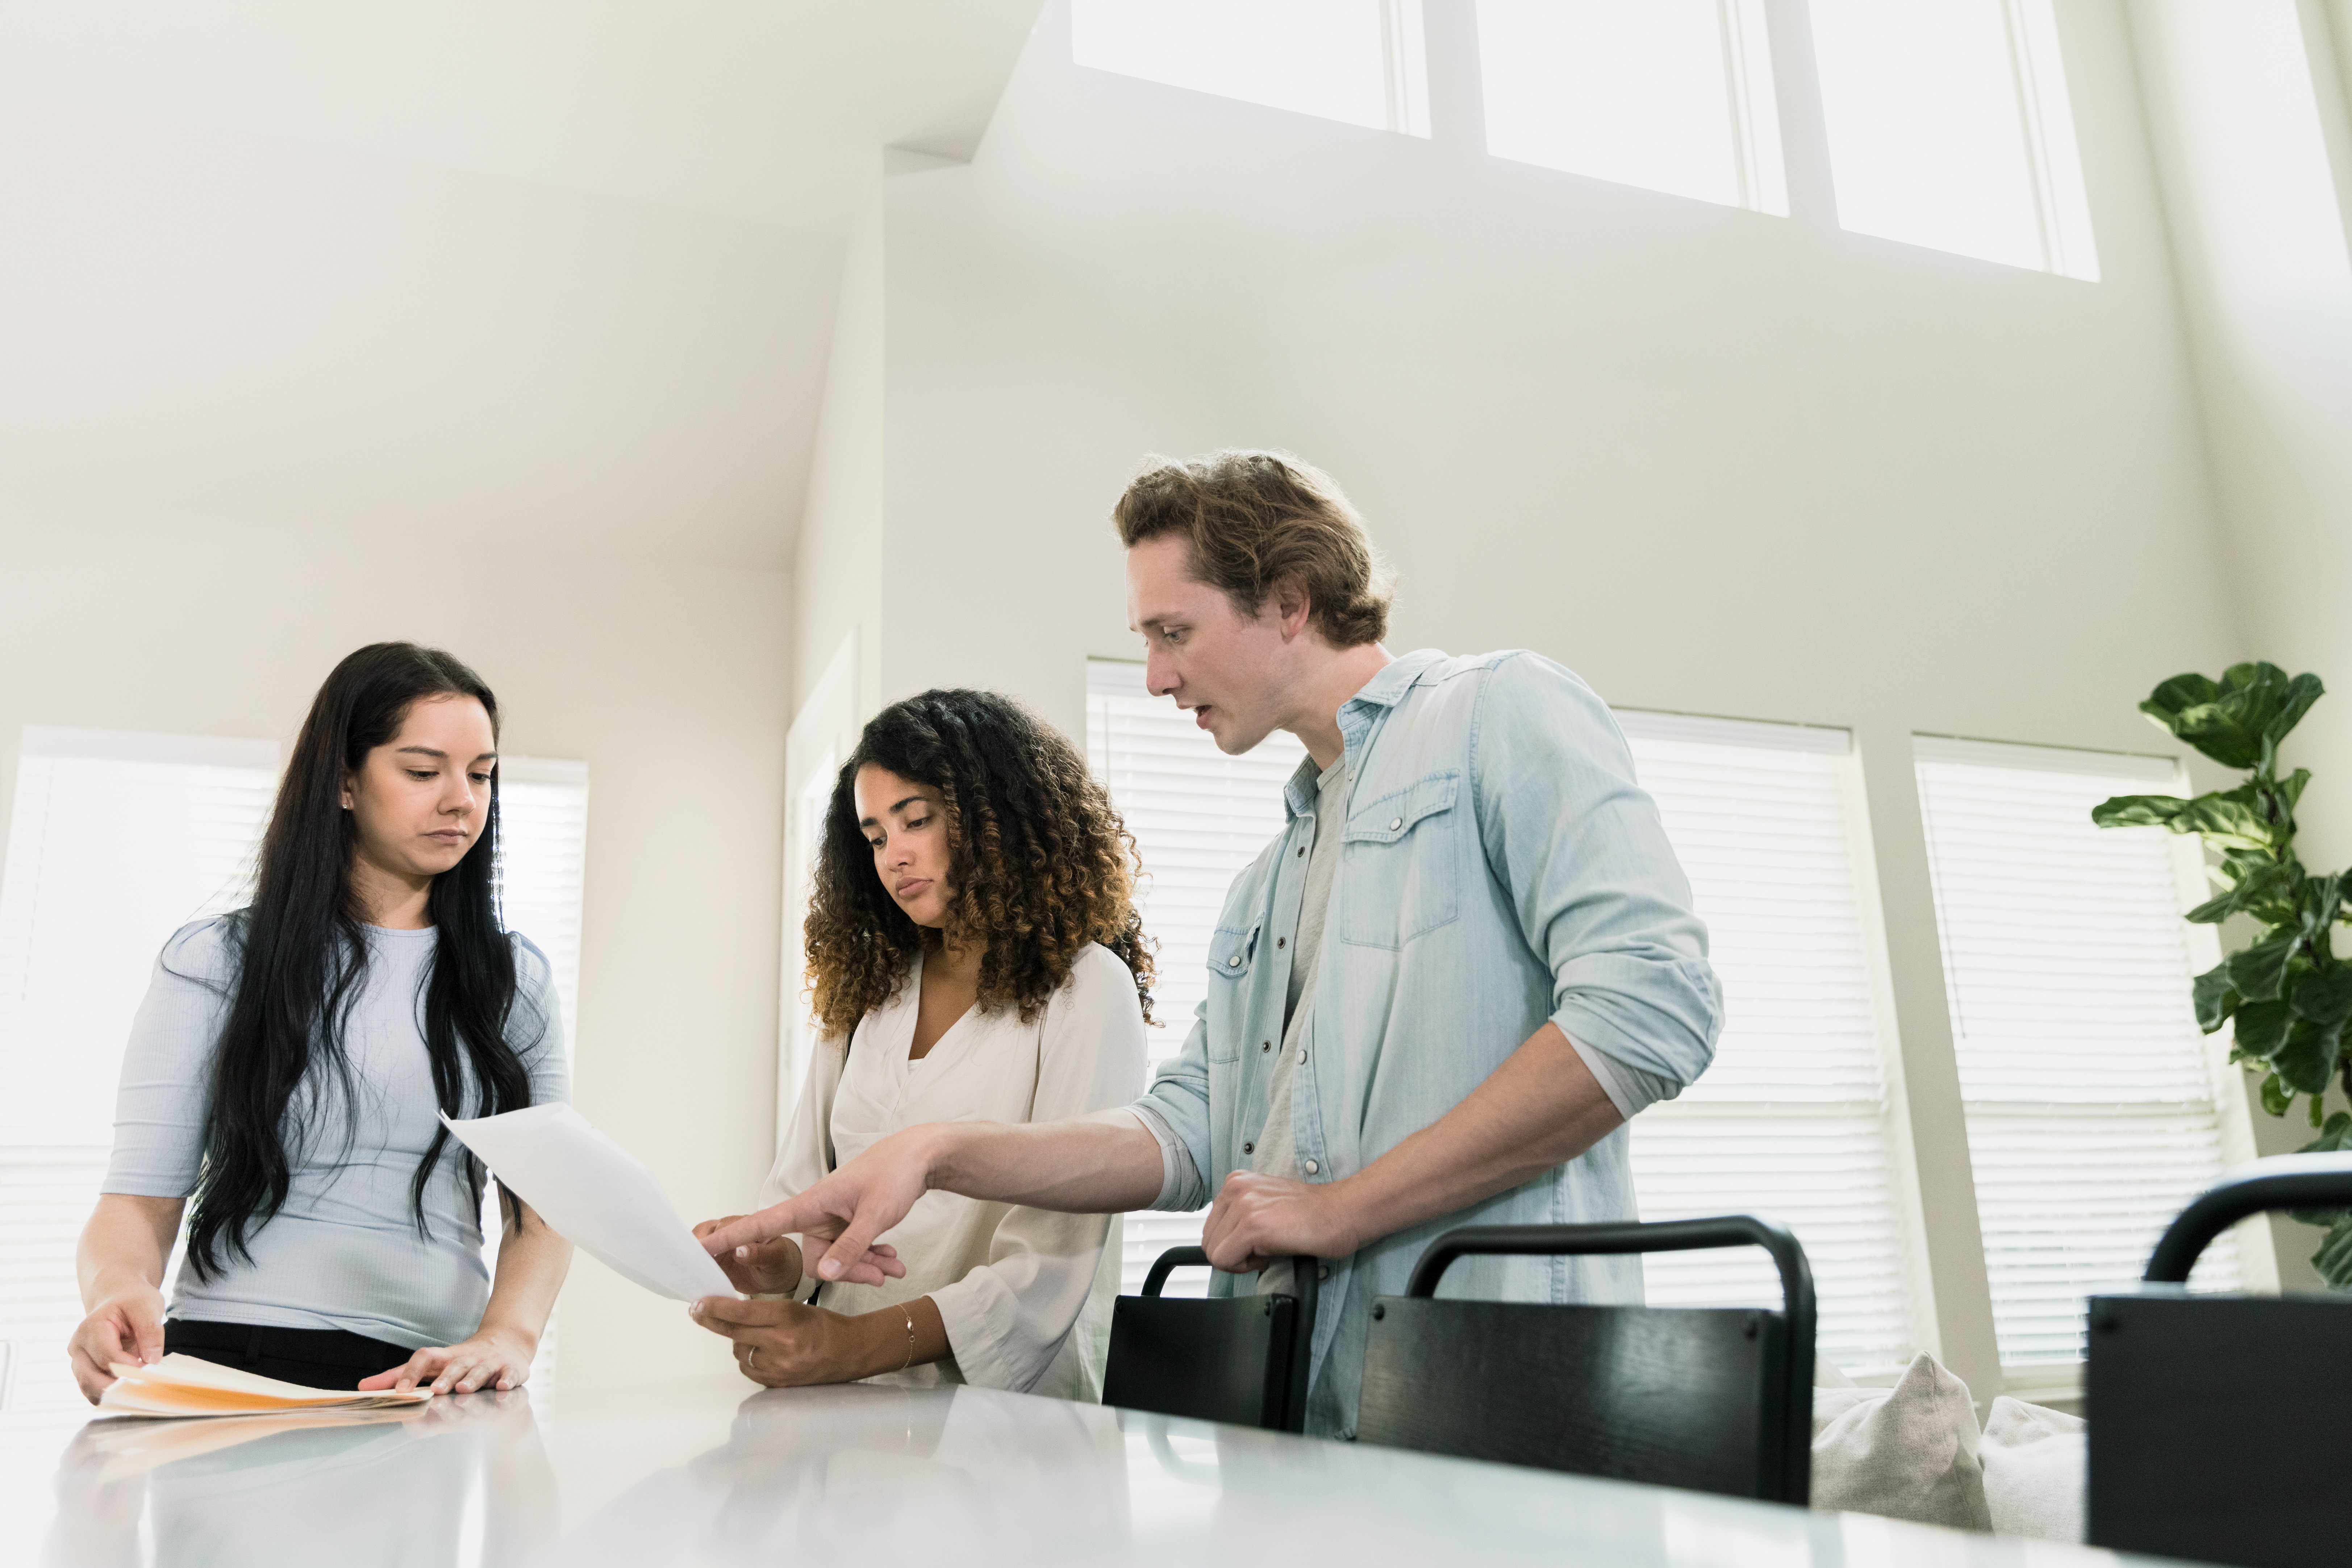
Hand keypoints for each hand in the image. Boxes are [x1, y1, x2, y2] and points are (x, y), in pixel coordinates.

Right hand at [67, 1283, 166, 1402]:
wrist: (119, 1300)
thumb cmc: (133, 1302)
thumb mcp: (147, 1306)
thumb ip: (150, 1330)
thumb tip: (152, 1360)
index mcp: (91, 1328)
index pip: (108, 1357)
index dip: (130, 1367)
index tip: (150, 1370)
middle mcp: (78, 1346)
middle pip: (92, 1377)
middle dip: (120, 1385)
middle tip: (145, 1387)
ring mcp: (79, 1360)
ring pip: (89, 1388)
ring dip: (113, 1395)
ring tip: (138, 1394)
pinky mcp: (85, 1371)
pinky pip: (92, 1391)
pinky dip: (108, 1397)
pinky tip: (128, 1397)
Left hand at [358, 1325, 538, 1394]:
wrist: (505, 1343)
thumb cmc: (461, 1361)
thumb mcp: (432, 1366)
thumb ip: (399, 1377)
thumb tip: (362, 1387)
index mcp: (445, 1358)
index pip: (425, 1358)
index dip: (411, 1373)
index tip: (399, 1391)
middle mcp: (466, 1358)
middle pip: (454, 1364)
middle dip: (446, 1377)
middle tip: (436, 1391)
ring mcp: (489, 1363)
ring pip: (480, 1369)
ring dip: (472, 1379)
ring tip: (464, 1389)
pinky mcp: (510, 1368)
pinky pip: (509, 1373)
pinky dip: (506, 1379)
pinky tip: (501, 1387)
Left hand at [689, 1296, 862, 1386]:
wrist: (848, 1352)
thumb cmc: (823, 1326)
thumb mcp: (795, 1308)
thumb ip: (763, 1312)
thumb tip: (729, 1312)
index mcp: (787, 1317)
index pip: (740, 1313)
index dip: (715, 1308)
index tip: (697, 1303)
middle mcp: (781, 1343)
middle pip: (734, 1333)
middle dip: (712, 1321)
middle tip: (697, 1312)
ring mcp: (779, 1366)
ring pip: (739, 1352)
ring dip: (738, 1342)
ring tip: (754, 1336)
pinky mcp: (778, 1383)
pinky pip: (749, 1369)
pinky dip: (749, 1359)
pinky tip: (761, 1352)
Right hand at [699, 1128, 935, 1285]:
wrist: (918, 1156)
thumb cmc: (894, 1173)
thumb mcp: (876, 1214)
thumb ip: (852, 1247)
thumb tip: (826, 1275)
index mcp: (812, 1203)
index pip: (763, 1224)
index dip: (731, 1237)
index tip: (699, 1250)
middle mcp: (817, 1213)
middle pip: (817, 1257)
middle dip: (850, 1271)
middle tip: (882, 1275)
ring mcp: (833, 1219)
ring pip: (839, 1258)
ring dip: (867, 1265)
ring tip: (895, 1267)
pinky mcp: (848, 1222)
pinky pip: (852, 1249)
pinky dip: (873, 1256)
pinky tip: (894, 1259)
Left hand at [1199, 1170, 1363, 1273]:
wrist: (1343, 1213)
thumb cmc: (1311, 1216)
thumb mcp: (1265, 1205)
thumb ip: (1239, 1216)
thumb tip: (1220, 1244)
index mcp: (1236, 1182)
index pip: (1210, 1228)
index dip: (1232, 1244)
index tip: (1256, 1243)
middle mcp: (1235, 1188)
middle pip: (1208, 1241)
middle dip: (1233, 1254)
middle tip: (1264, 1250)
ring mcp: (1243, 1206)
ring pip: (1214, 1253)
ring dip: (1241, 1261)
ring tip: (1270, 1250)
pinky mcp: (1252, 1226)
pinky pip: (1225, 1260)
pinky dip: (1245, 1267)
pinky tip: (1270, 1256)